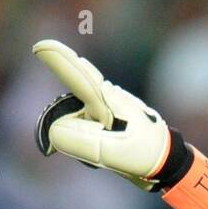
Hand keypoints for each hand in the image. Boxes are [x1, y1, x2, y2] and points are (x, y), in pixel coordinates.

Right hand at [33, 39, 172, 190]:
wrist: (166, 162)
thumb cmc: (146, 155)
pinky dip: (87, 140)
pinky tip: (109, 149)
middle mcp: (106, 96)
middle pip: (71, 106)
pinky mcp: (103, 116)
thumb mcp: (117, 154)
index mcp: (111, 100)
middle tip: (104, 149)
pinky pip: (82, 127)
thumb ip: (85, 142)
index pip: (80, 78)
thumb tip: (54, 130)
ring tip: (113, 152)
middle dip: (76, 129)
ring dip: (83, 138)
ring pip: (75, 119)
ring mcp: (105, 104)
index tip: (41, 46)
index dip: (59, 61)